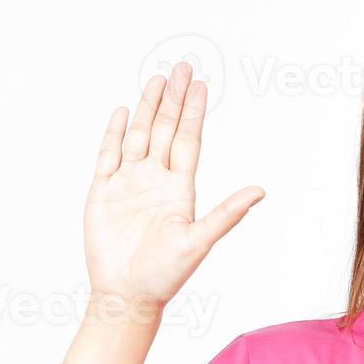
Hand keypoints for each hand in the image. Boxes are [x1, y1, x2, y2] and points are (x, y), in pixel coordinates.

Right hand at [84, 60, 264, 313]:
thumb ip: (227, 213)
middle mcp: (155, 181)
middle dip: (173, 99)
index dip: (194, 113)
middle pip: (165, 130)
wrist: (126, 295)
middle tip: (181, 67)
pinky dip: (114, 133)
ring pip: (139, 136)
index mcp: (180, 189)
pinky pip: (108, 155)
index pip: (189, 140)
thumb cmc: (165, 275)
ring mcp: (128, 184)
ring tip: (156, 79)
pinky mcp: (102, 192)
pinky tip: (123, 112)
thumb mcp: (199, 241)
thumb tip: (260, 191)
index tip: (201, 85)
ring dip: (147, 109)